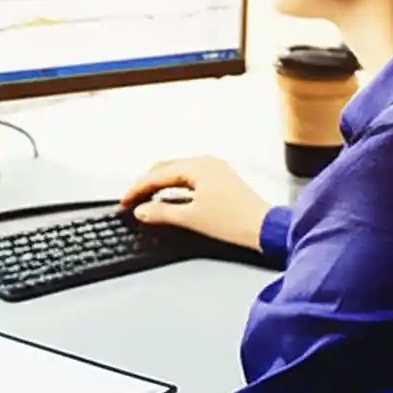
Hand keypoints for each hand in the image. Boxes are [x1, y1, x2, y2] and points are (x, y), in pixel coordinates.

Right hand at [120, 156, 271, 250]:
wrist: (267, 229)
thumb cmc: (236, 221)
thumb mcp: (191, 218)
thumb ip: (161, 213)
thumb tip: (141, 210)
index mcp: (198, 166)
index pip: (158, 175)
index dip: (138, 188)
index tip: (125, 201)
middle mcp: (206, 163)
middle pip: (166, 168)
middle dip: (146, 183)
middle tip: (133, 199)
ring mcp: (215, 170)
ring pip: (177, 172)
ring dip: (160, 185)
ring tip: (147, 200)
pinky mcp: (221, 180)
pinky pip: (189, 178)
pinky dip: (174, 187)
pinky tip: (169, 198)